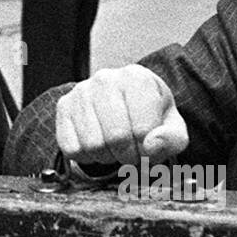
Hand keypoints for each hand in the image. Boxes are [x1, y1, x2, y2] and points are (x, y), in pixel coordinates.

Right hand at [56, 64, 188, 165]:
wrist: (123, 106)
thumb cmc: (151, 117)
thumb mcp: (172, 128)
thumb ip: (171, 139)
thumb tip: (151, 145)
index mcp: (137, 79)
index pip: (142, 131)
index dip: (146, 151)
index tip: (148, 148)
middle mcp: (106, 79)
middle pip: (116, 138)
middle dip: (127, 156)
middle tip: (132, 153)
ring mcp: (81, 91)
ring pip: (92, 145)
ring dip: (106, 157)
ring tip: (115, 147)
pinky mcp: (64, 107)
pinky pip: (72, 148)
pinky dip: (86, 156)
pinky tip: (97, 143)